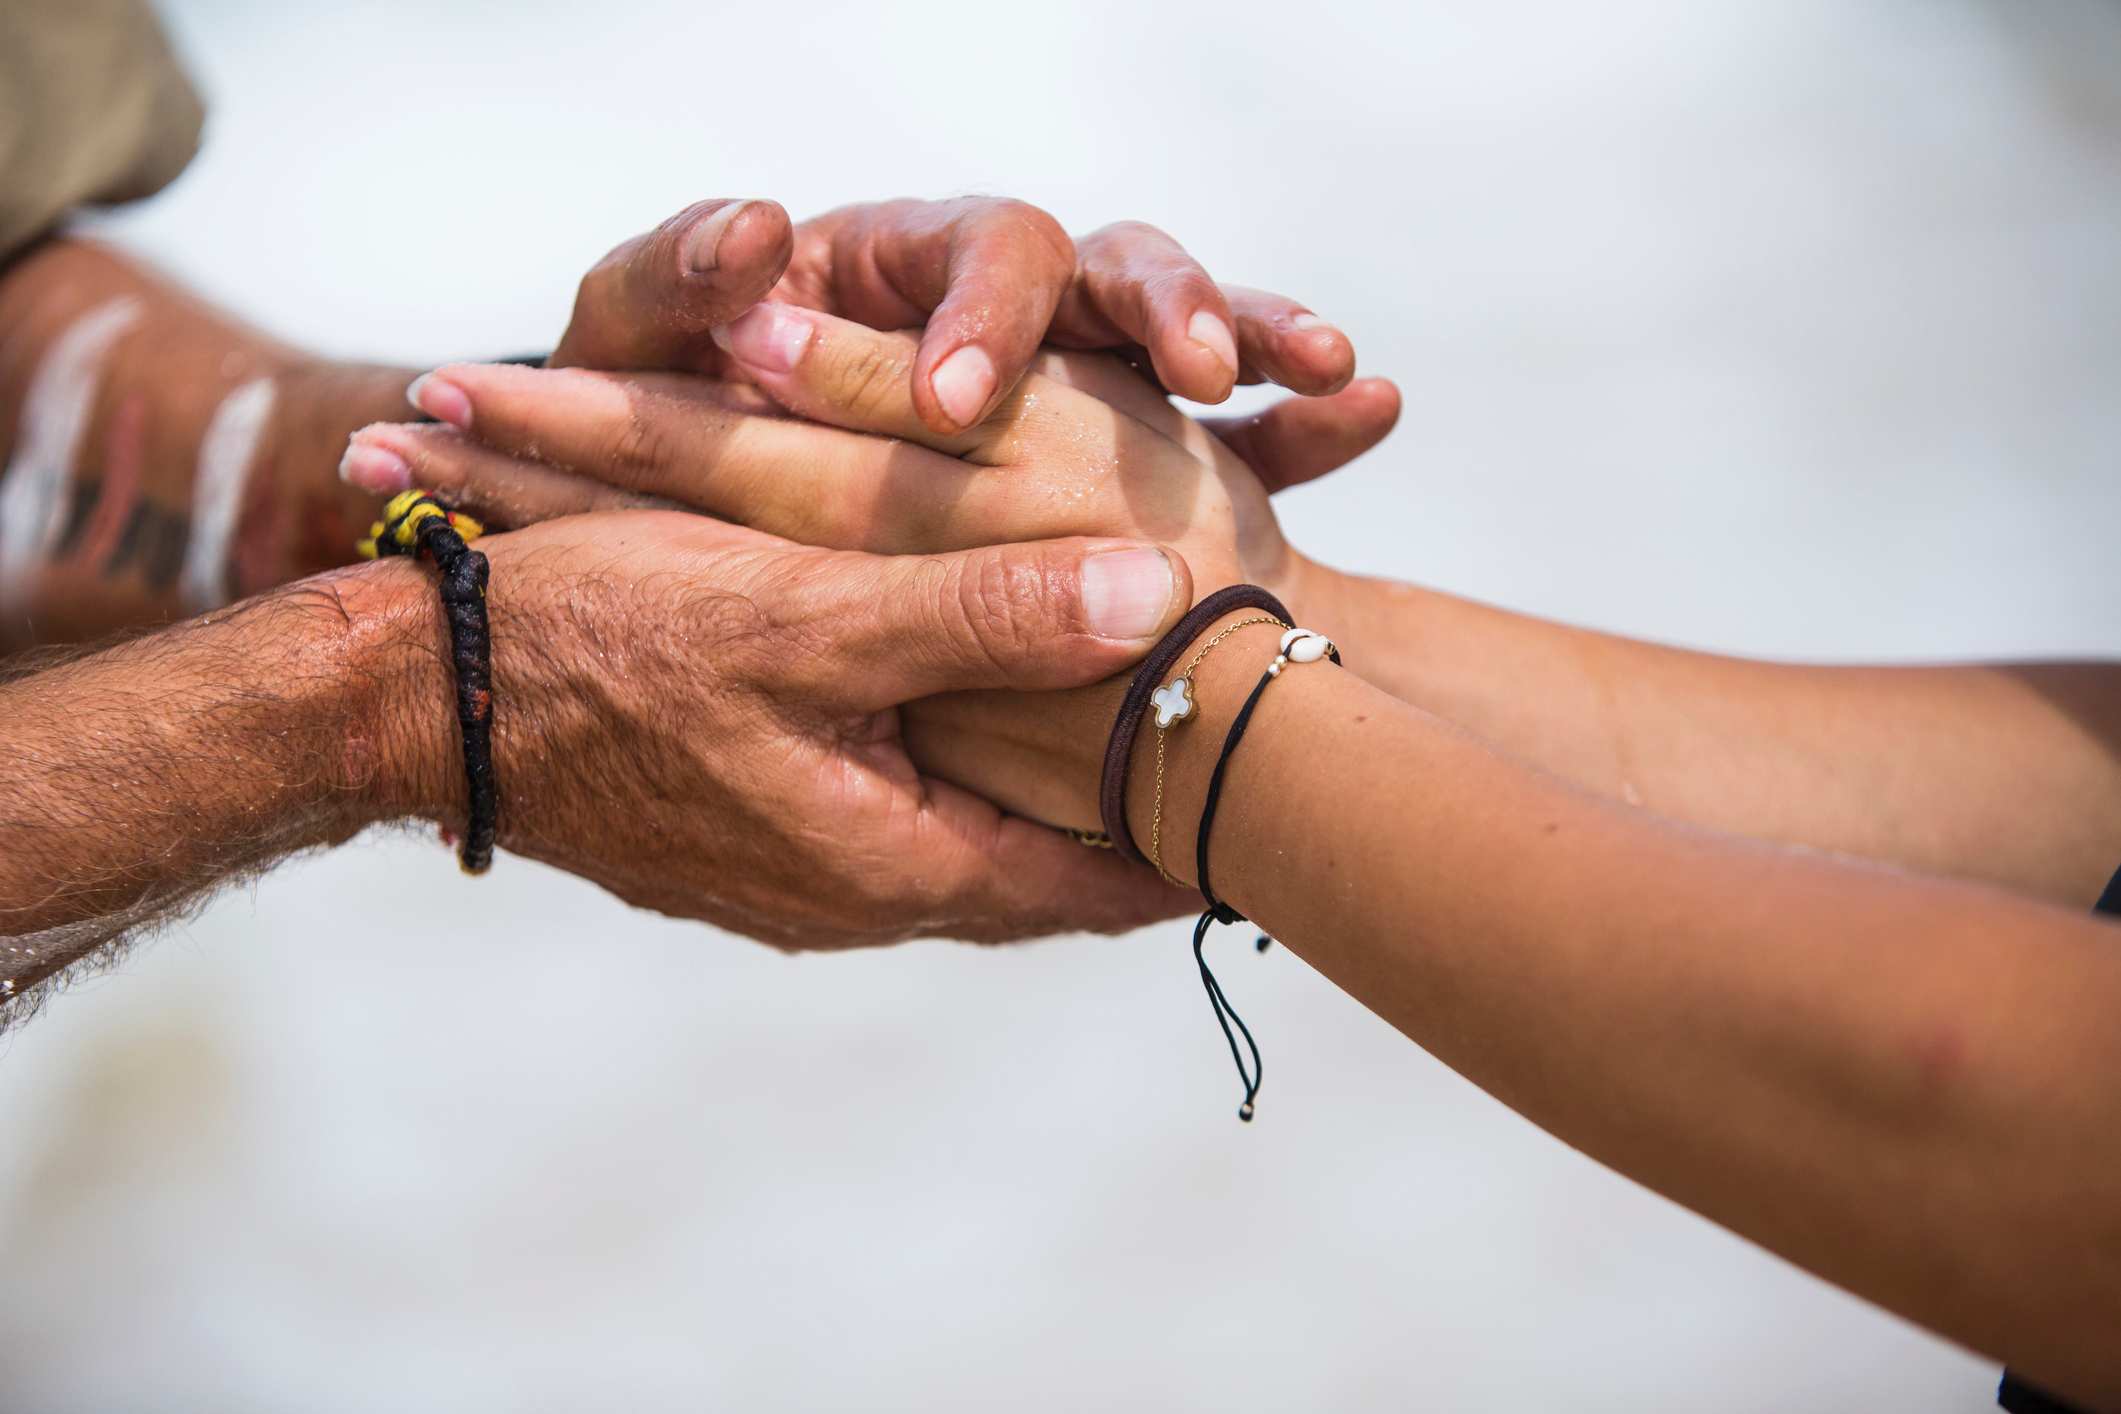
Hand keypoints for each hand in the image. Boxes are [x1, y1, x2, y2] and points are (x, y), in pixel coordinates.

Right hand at [343, 308, 1397, 826]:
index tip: (1286, 814)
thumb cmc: (604, 643)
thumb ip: (978, 609)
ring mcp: (799, 873)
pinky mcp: (752, 837)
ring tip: (1133, 753)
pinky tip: (979, 725)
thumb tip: (1153, 602)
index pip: (1092, 883)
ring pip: (967, 846)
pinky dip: (959, 779)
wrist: (423, 695)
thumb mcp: (802, 610)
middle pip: (1040, 877)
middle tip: (1232, 785)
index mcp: (892, 858)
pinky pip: (893, 819)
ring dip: (1046, 806)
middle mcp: (857, 891)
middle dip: (1132, 835)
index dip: (1189, 846)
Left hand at [537, 195, 1367, 433]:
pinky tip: (1371, 411)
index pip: (977, 251)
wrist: (716, 546)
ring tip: (1334, 369)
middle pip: (1117, 266)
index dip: (987, 310)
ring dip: (1262, 331)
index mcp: (905, 271)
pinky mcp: (1142, 462)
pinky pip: (1249, 433)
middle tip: (1199, 370)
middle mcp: (1007, 310)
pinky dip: (1304, 423)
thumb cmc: (667, 425)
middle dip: (1171, 303)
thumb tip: (742, 231)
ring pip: (1201, 327)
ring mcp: (1087, 381)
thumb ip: (669, 288)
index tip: (964, 403)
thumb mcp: (647, 352)